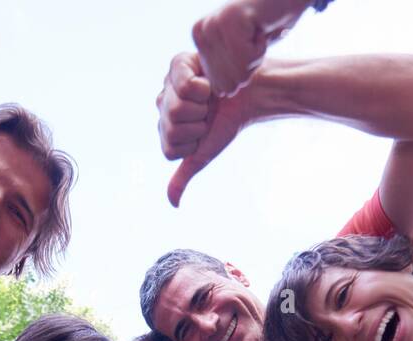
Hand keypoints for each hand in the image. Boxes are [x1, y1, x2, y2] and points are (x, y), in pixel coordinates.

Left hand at [157, 52, 253, 206]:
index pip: (170, 147)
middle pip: (172, 126)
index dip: (193, 142)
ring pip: (177, 109)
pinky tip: (209, 82)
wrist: (251, 96)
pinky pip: (185, 86)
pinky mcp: (179, 64)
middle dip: (198, 123)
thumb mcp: (203, 154)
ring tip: (210, 96)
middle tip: (209, 111)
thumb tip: (173, 204)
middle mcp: (161, 104)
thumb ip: (183, 176)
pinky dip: (203, 87)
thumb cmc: (227, 123)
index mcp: (164, 126)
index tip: (204, 129)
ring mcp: (168, 84)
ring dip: (202, 105)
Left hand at [191, 0, 307, 95]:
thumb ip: (225, 71)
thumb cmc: (266, 25)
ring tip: (256, 32)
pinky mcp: (230, 21)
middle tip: (253, 38)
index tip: (247, 45)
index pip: (219, 87)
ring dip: (255, 57)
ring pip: (237, 73)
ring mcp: (213, 24)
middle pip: (226, 83)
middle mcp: (201, 31)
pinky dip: (261, 48)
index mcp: (200, 39)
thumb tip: (219, 94)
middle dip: (248, 66)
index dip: (243, 72)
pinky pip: (246, 58)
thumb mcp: (239, 52)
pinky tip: (260, 28)